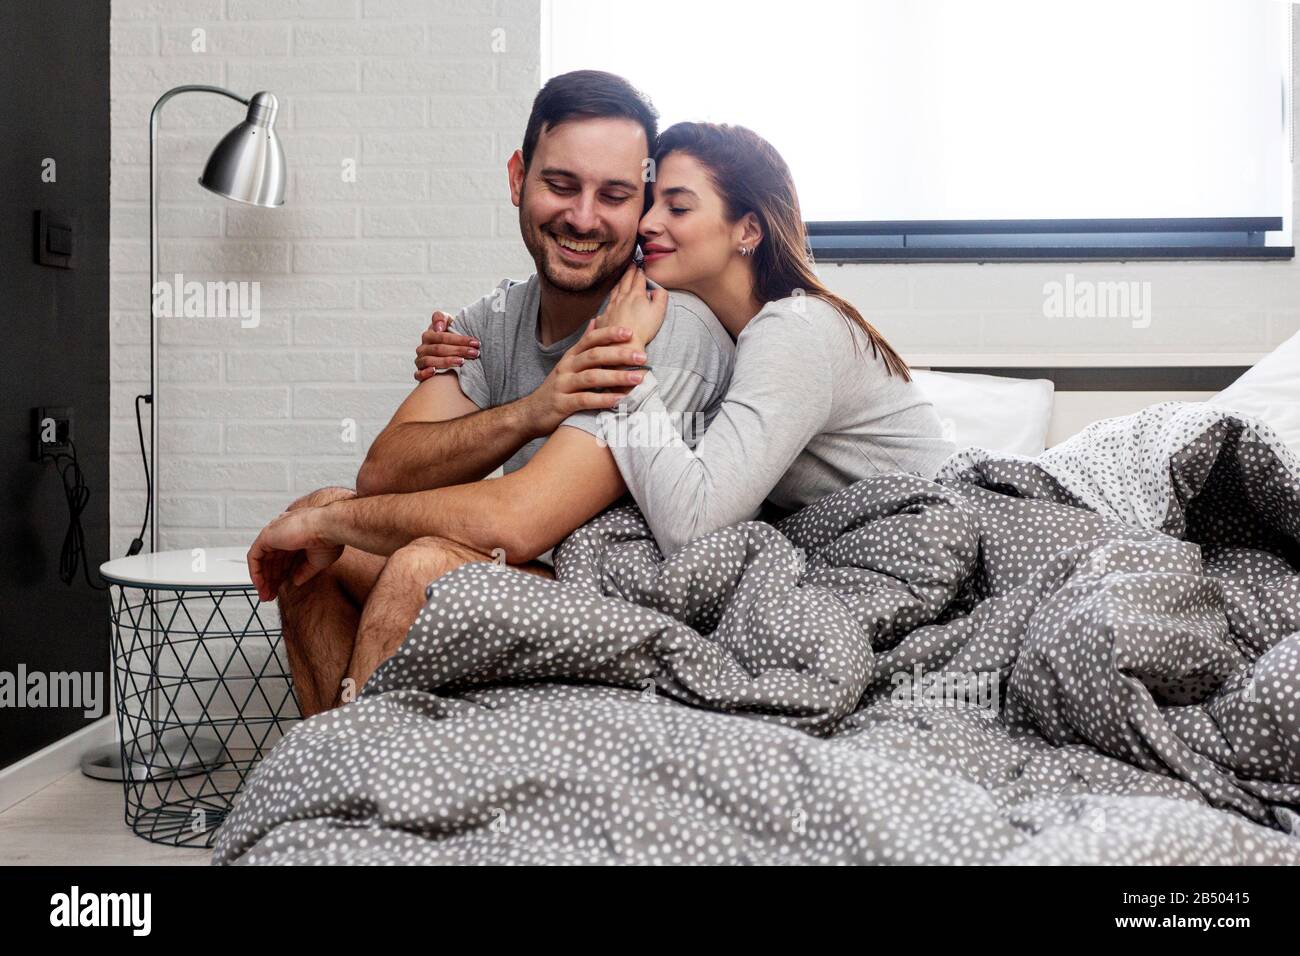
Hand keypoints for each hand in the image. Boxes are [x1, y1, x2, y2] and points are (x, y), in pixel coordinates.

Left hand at [246, 506, 342, 601]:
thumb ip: (304, 570)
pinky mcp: (266, 536)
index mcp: (297, 535)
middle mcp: (284, 532)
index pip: (283, 558)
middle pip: (272, 560)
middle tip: (269, 595)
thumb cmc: (329, 539)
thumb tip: (296, 581)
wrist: (328, 528)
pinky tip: (260, 585)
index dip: (281, 575)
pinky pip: (254, 557)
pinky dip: (255, 572)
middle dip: (270, 580)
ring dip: (262, 579)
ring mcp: (274, 533)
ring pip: (262, 560)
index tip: (279, 589)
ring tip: (265, 595)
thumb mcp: (318, 561)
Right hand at [413, 310, 480, 381]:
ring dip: (446, 361)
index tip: (475, 343)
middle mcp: (422, 348)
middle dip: (458, 350)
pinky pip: (418, 374)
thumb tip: (438, 328)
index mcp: (429, 335)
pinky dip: (425, 373)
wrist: (448, 354)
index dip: (459, 339)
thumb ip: (441, 318)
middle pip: (439, 349)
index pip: (442, 337)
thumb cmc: (450, 338)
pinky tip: (434, 372)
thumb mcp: (448, 323)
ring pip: (429, 361)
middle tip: (474, 353)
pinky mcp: (419, 374)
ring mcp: (420, 361)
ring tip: (462, 362)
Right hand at [523, 321, 648, 434]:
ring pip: (591, 377)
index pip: (591, 339)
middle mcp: (566, 367)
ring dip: (616, 377)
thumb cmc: (558, 388)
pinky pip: (584, 400)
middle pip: (594, 356)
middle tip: (642, 356)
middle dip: (619, 354)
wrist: (532, 413)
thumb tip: (596, 320)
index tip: (630, 333)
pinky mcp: (562, 404)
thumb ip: (584, 344)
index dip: (609, 334)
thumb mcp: (568, 363)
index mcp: (571, 356)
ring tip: (638, 378)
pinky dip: (602, 399)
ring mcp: (563, 385)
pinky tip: (619, 400)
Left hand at [595, 263, 667, 347]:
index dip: (640, 270)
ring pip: (615, 290)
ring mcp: (611, 307)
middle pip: (625, 281)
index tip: (640, 264)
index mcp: (636, 295)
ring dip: (619, 282)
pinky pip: (606, 304)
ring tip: (621, 278)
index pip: (638, 277)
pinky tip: (611, 299)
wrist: (623, 345)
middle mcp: (621, 298)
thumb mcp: (659, 312)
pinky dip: (610, 298)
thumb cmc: (643, 330)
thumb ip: (661, 296)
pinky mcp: (603, 317)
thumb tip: (657, 288)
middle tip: (631, 264)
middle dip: (629, 271)